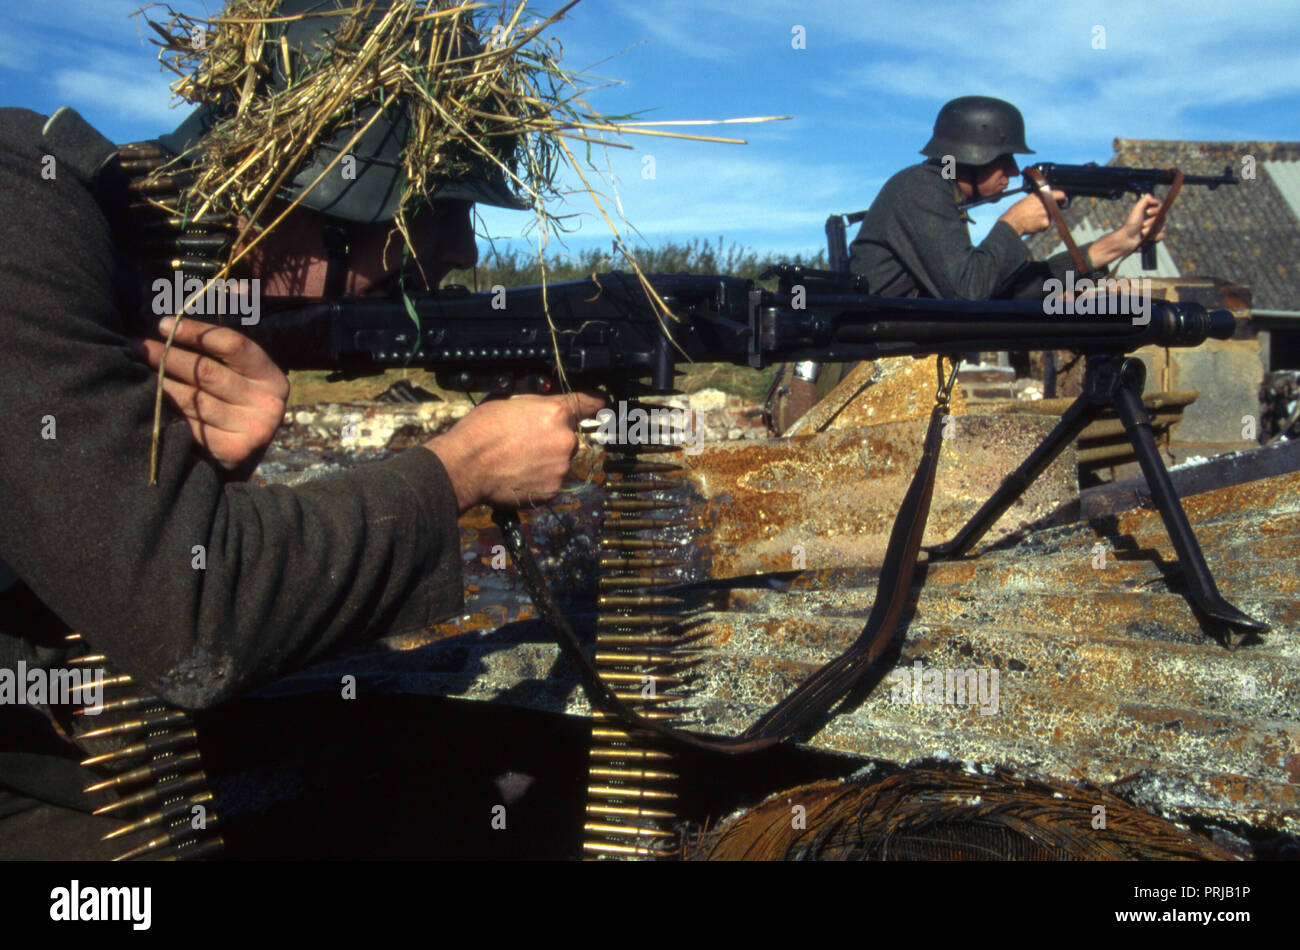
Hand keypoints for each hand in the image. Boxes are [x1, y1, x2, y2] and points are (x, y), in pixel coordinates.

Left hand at [133, 317, 289, 472]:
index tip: (163, 324)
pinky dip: (165, 410)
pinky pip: (188, 424)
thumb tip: (175, 322)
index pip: (233, 345)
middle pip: (207, 372)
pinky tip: (147, 399)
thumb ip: (220, 352)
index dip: (195, 332)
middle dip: (167, 355)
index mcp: (273, 379)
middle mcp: (268, 405)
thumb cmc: (235, 403)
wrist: (243, 450)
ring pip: (192, 399)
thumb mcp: (240, 376)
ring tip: (134, 369)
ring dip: (159, 382)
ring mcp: (252, 430)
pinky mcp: (232, 451)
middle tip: (137, 346)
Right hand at [425, 392, 605, 511]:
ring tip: (517, 461)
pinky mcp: (553, 489)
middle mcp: (565, 439)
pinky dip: (539, 480)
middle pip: (570, 437)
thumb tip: (542, 402)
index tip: (600, 403)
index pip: (588, 402)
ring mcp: (561, 466)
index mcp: (556, 412)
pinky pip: (552, 481)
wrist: (465, 466)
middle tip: (526, 443)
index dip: (594, 402)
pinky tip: (519, 476)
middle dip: (553, 439)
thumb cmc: (480, 431)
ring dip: (546, 461)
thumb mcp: (507, 401)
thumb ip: (534, 402)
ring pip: (561, 461)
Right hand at [998, 189, 1066, 235]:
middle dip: (1049, 210)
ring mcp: (1048, 214)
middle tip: (1038, 213)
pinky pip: (1046, 225)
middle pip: (1054, 208)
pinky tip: (1033, 224)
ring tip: (1032, 219)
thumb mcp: (1029, 198)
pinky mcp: (1046, 224)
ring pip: (1050, 217)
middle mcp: (1047, 204)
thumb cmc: (1018, 209)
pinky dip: (1041, 226)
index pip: (1060, 195)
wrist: (1013, 221)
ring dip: (1044, 219)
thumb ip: (1040, 197)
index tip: (1062, 201)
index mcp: (1043, 195)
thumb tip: (1047, 197)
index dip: (1062, 198)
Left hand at [1084, 194, 1166, 269]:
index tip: (1148, 212)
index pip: (1161, 207)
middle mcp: (1154, 218)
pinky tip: (1147, 238)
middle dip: (1152, 222)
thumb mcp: (1137, 209)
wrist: (1127, 239)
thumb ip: (1145, 200)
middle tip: (1143, 225)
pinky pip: (1162, 235)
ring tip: (1142, 232)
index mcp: (1151, 211)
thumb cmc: (1131, 223)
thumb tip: (1153, 197)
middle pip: (1163, 218)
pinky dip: (1155, 237)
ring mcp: (1155, 227)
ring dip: (1152, 230)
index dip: (1156, 210)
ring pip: (1163, 227)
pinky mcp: (1155, 236)